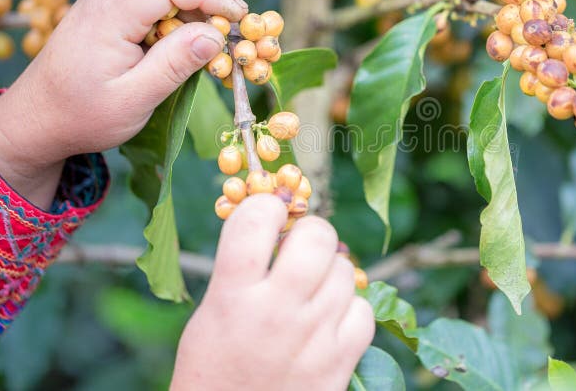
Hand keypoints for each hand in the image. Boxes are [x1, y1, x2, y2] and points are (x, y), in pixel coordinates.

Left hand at [0, 0, 246, 207]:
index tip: (241, 19)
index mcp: (110, 13)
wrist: (35, 120)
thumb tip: (215, 35)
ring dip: (193, 4)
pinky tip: (185, 39)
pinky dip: (176, 10)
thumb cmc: (82, 116)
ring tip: (214, 37)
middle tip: (234, 28)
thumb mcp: (133, 100)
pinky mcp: (107, 8)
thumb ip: (174, 65)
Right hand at [171, 195, 374, 390]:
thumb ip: (241, 268)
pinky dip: (351, 309)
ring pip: (345, 270)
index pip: (256, 220)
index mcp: (232, 295)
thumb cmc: (214, 369)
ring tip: (313, 290)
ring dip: (331, 272)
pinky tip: (330, 320)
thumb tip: (279, 222)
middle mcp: (275, 311)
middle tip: (302, 246)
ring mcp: (313, 336)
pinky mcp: (339, 362)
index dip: (266, 205)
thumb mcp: (212, 313)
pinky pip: (364, 310)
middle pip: (317, 236)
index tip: (270, 213)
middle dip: (311, 232)